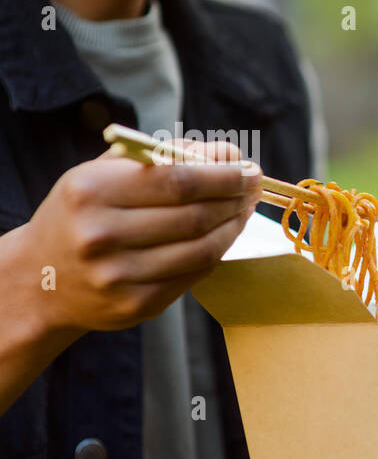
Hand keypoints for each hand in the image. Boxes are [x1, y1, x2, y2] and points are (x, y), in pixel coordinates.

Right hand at [15, 142, 260, 334]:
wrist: (43, 278)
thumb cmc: (83, 215)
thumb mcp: (105, 174)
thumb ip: (165, 157)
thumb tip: (229, 153)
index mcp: (92, 192)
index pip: (178, 181)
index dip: (223, 177)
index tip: (248, 170)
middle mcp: (101, 235)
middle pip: (195, 216)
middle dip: (234, 200)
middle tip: (253, 188)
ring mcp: (119, 275)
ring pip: (202, 249)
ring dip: (233, 228)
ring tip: (243, 211)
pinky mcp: (136, 305)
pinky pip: (194, 275)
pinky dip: (216, 253)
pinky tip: (223, 237)